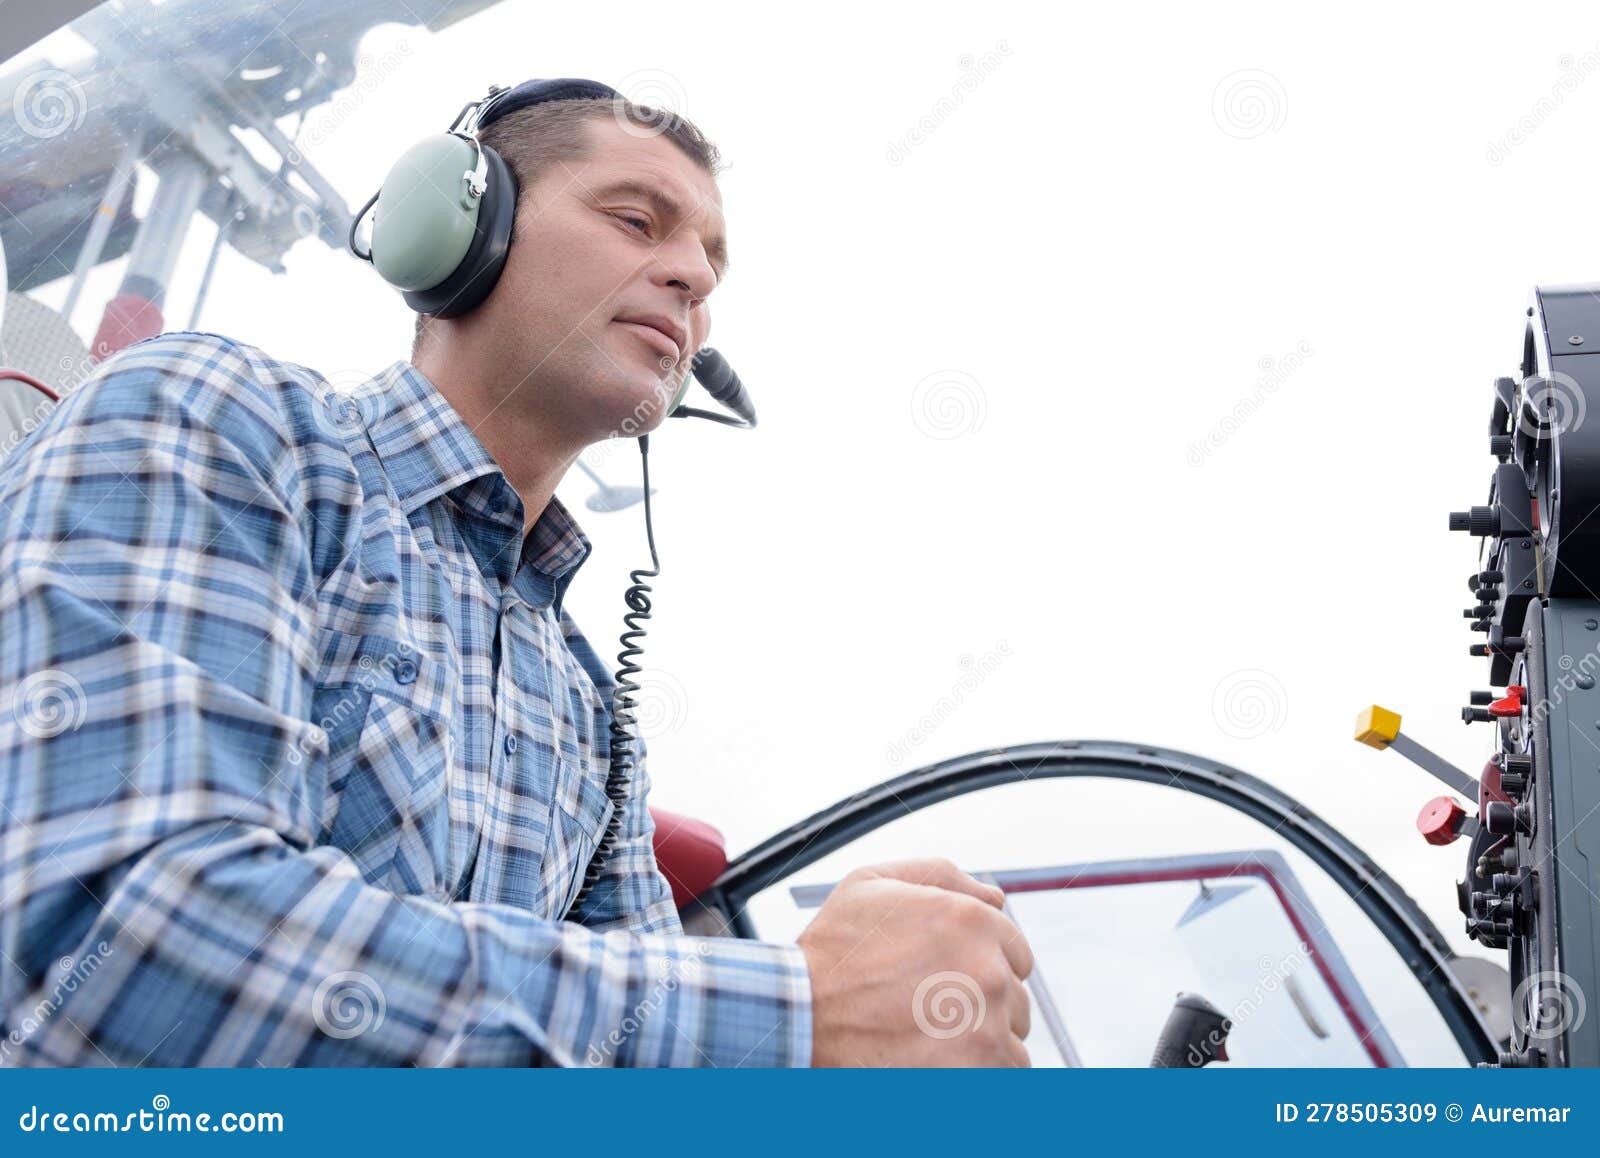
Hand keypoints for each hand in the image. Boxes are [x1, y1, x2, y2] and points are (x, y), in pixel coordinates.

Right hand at [796, 857, 1034, 1066]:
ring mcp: (987, 1027)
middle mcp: (989, 971)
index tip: (945, 982)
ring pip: (1012, 1041)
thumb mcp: (873, 884)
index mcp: (971, 921)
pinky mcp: (979, 1075)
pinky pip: (1005, 1079)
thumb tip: (995, 897)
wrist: (800, 1019)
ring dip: (983, 1045)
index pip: (1015, 952)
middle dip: (982, 1006)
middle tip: (930, 1013)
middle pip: (1015, 998)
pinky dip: (979, 1077)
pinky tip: (938, 1067)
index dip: (980, 967)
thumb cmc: (832, 954)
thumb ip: (940, 875)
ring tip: (931, 1044)